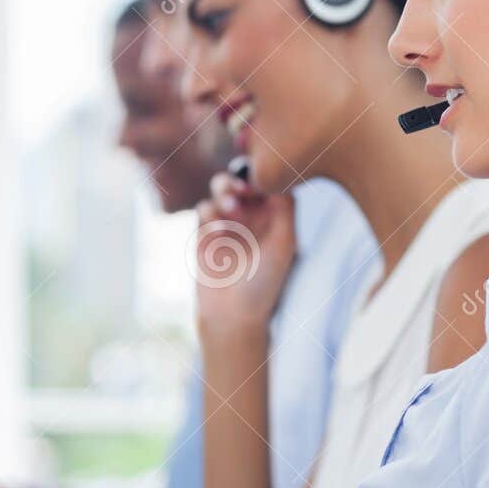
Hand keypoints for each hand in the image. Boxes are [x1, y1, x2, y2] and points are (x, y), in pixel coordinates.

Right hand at [193, 173, 297, 335]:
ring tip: (231, 208)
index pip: (267, 180)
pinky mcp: (205, 233)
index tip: (261, 181)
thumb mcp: (284, 243)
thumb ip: (285, 207)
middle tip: (242, 189)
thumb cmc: (265, 282)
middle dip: (239, 178)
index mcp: (273, 215)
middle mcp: (250, 215)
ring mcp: (226, 223)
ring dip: (224, 191)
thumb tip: (278, 175)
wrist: (233, 313)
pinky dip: (210, 213)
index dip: (262, 174)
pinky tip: (219, 230)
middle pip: (242, 177)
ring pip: (220, 187)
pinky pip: (203, 208)